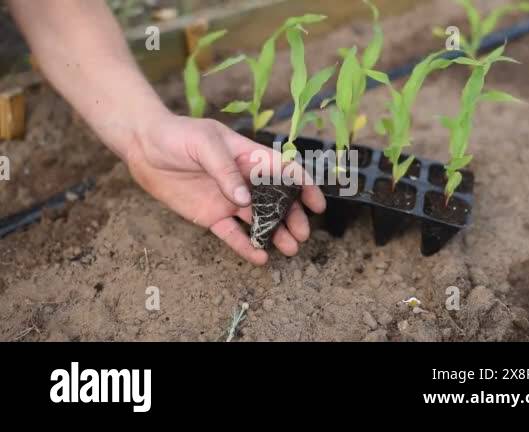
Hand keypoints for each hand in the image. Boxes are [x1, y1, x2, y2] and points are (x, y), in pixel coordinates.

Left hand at [125, 112, 325, 265]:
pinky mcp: (211, 216)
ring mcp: (229, 200)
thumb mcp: (205, 144)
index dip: (303, 186)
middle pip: (276, 201)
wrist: (144, 146)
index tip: (317, 204)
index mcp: (249, 157)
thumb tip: (245, 200)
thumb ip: (226, 171)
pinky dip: (245, 246)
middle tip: (302, 234)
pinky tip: (260, 257)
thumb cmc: (177, 135)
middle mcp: (244, 181)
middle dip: (292, 217)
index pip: (284, 171)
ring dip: (276, 234)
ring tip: (289, 249)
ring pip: (259, 221)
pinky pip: (232, 234)